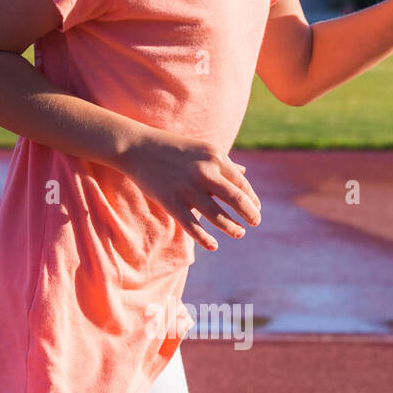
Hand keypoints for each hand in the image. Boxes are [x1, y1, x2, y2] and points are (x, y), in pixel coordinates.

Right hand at [115, 131, 261, 251]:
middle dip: (250, 214)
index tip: (255, 208)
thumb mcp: (202, 150)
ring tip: (239, 233)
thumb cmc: (172, 148)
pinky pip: (193, 226)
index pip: (242, 184)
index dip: (252, 199)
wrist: (137, 146)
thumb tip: (245, 172)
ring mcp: (188, 188)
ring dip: (232, 228)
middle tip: (255, 223)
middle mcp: (205, 172)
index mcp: (215, 157)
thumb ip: (223, 163)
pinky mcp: (171, 201)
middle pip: (237, 200)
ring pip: (217, 216)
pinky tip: (213, 246)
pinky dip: (205, 239)